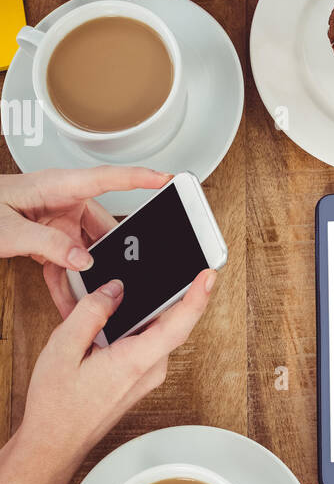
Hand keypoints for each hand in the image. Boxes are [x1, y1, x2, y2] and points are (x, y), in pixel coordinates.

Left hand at [0, 165, 167, 303]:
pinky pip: (65, 263)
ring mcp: (55, 221)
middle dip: (113, 256)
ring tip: (94, 302)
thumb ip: (48, 244)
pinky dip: (67, 284)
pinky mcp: (46, 239)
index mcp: (57, 186)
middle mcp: (62, 201)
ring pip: (86, 251)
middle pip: (102, 227)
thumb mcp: (8, 229)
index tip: (168, 179)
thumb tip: (83, 261)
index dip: (140, 178)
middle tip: (125, 278)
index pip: (108, 178)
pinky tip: (72, 305)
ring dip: (87, 277)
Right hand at [15, 269, 215, 483]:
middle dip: (147, 292)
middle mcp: (149, 369)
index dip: (196, 297)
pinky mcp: (138, 376)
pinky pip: (138, 342)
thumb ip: (91, 312)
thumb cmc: (57, 405)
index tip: (208, 276)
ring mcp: (146, 374)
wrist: (54, 442)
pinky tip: (96, 320)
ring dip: (128, 311)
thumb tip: (114, 289)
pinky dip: (121, 327)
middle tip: (125, 271)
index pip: (178, 324)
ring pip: (148, 329)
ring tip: (95, 296)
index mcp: (135, 361)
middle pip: (162, 320)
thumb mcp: (63, 348)